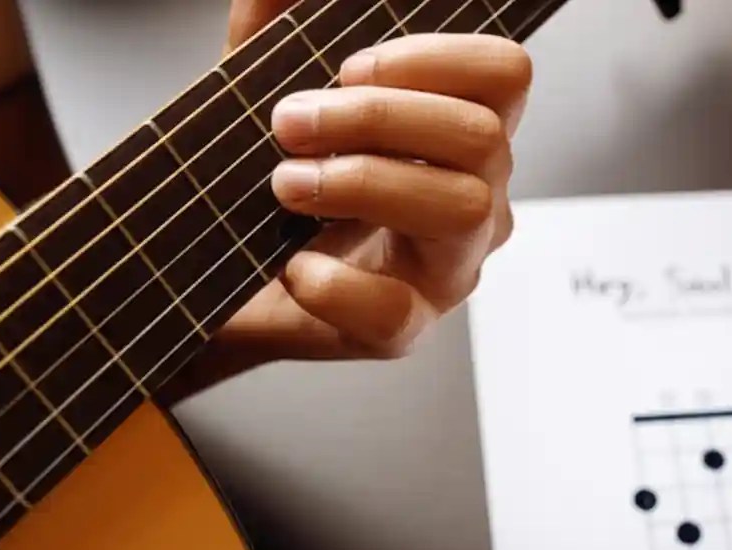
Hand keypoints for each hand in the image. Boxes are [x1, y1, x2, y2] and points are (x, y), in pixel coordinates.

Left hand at [160, 0, 529, 402]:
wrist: (227, 290)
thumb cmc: (271, 193)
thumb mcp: (267, 99)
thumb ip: (276, 37)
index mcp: (456, 138)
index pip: (505, 76)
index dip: (436, 58)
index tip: (350, 67)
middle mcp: (475, 200)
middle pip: (483, 136)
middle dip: (378, 117)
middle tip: (292, 123)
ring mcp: (449, 269)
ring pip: (462, 208)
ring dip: (363, 182)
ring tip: (288, 185)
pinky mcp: (405, 329)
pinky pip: (392, 309)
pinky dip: (333, 283)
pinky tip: (293, 266)